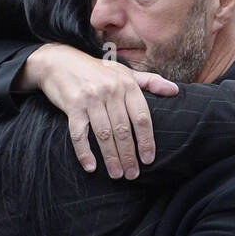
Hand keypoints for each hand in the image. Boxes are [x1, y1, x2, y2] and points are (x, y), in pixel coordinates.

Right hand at [18, 44, 177, 178]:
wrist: (59, 61)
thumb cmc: (95, 70)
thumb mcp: (124, 71)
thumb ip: (149, 82)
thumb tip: (175, 91)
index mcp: (126, 84)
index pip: (141, 117)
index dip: (146, 141)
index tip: (148, 160)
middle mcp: (110, 90)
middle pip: (123, 130)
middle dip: (129, 155)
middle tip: (132, 174)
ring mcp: (91, 98)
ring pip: (104, 134)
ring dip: (111, 158)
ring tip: (117, 174)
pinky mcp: (72, 104)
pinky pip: (79, 133)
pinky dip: (84, 152)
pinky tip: (91, 167)